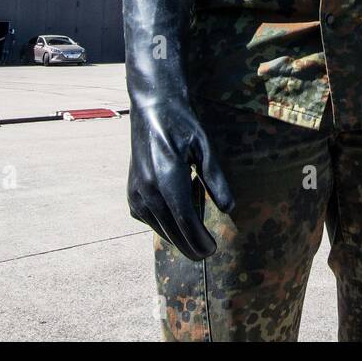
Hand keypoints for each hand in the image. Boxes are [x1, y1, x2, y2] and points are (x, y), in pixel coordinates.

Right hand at [128, 98, 233, 260]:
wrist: (152, 109)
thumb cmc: (182, 126)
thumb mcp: (205, 147)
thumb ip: (215, 179)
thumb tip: (229, 208)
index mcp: (167, 177)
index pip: (185, 220)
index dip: (199, 240)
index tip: (213, 250)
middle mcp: (147, 189)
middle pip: (172, 231)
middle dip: (191, 245)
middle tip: (208, 250)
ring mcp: (136, 193)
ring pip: (161, 228)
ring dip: (180, 230)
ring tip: (194, 203)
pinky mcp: (131, 195)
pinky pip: (151, 220)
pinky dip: (166, 221)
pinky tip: (178, 201)